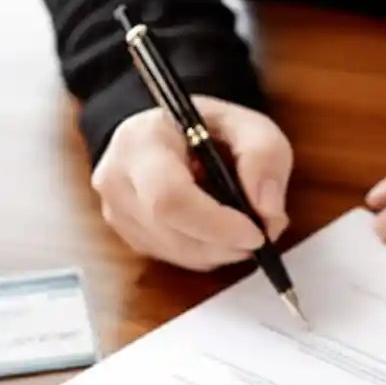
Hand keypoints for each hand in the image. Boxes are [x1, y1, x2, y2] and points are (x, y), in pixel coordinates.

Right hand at [92, 95, 292, 270]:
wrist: (167, 135)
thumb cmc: (207, 129)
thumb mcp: (246, 125)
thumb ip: (264, 156)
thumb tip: (268, 213)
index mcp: (141, 142)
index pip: (169, 196)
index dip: (216, 224)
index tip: (257, 233)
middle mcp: (118, 180)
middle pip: (171, 232)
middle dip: (224, 243)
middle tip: (259, 238)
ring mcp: (117, 212)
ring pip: (175, 252)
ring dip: (219, 251)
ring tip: (242, 229)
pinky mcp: (128, 235)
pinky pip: (173, 258)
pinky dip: (205, 254)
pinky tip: (217, 231)